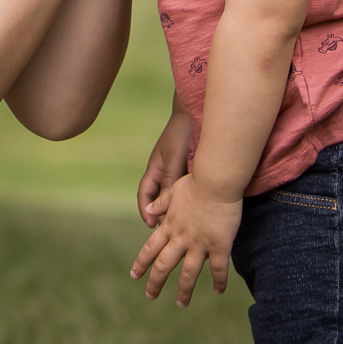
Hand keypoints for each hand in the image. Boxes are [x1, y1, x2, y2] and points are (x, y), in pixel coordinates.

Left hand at [130, 173, 242, 307]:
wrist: (216, 180)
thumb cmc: (196, 182)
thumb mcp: (174, 190)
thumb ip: (161, 203)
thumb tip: (147, 210)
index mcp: (170, 225)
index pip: (150, 248)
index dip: (141, 263)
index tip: (134, 275)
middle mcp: (181, 237)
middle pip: (164, 265)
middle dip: (155, 283)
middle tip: (150, 296)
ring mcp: (199, 243)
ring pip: (188, 274)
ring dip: (184, 291)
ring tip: (181, 304)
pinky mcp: (219, 245)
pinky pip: (218, 269)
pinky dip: (219, 282)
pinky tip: (219, 291)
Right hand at [137, 106, 191, 228]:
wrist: (195, 115)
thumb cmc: (182, 134)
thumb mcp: (174, 158)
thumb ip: (169, 180)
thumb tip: (164, 207)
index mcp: (155, 168)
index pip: (145, 194)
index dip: (146, 210)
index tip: (152, 225)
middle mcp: (163, 170)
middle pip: (158, 197)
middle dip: (161, 213)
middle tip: (170, 229)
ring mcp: (176, 169)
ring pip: (172, 194)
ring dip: (175, 207)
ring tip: (183, 222)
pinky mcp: (188, 168)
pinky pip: (184, 187)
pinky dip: (187, 198)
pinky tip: (197, 206)